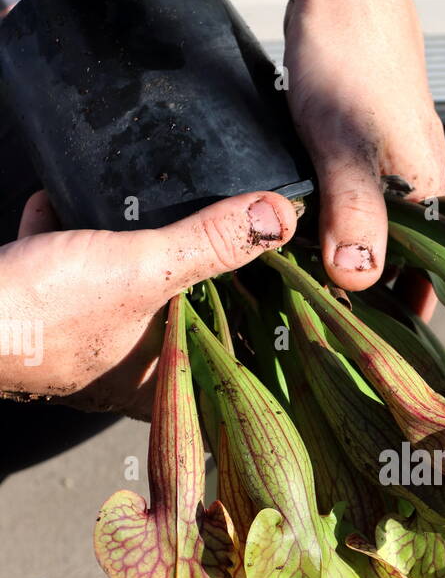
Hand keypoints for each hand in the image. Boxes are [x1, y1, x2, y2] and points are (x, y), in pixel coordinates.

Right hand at [0, 190, 296, 414]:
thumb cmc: (44, 312)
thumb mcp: (144, 268)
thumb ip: (210, 243)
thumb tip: (278, 216)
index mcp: (156, 379)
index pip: (222, 360)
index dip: (248, 326)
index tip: (274, 289)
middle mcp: (117, 369)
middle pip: (172, 317)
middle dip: (188, 275)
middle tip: (223, 236)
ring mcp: (73, 341)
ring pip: (116, 291)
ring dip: (127, 250)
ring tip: (154, 210)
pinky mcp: (34, 310)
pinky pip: (60, 267)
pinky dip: (62, 232)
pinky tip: (58, 198)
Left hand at [285, 0, 444, 315]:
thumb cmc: (347, 53)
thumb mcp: (342, 145)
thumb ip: (353, 216)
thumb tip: (358, 281)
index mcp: (427, 191)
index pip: (422, 279)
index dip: (389, 315)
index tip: (349, 349)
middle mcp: (416, 181)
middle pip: (394, 257)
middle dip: (357, 293)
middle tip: (306, 328)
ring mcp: (391, 158)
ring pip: (368, 227)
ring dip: (335, 257)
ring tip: (292, 290)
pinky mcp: (364, 138)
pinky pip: (349, 196)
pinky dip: (324, 219)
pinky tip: (291, 229)